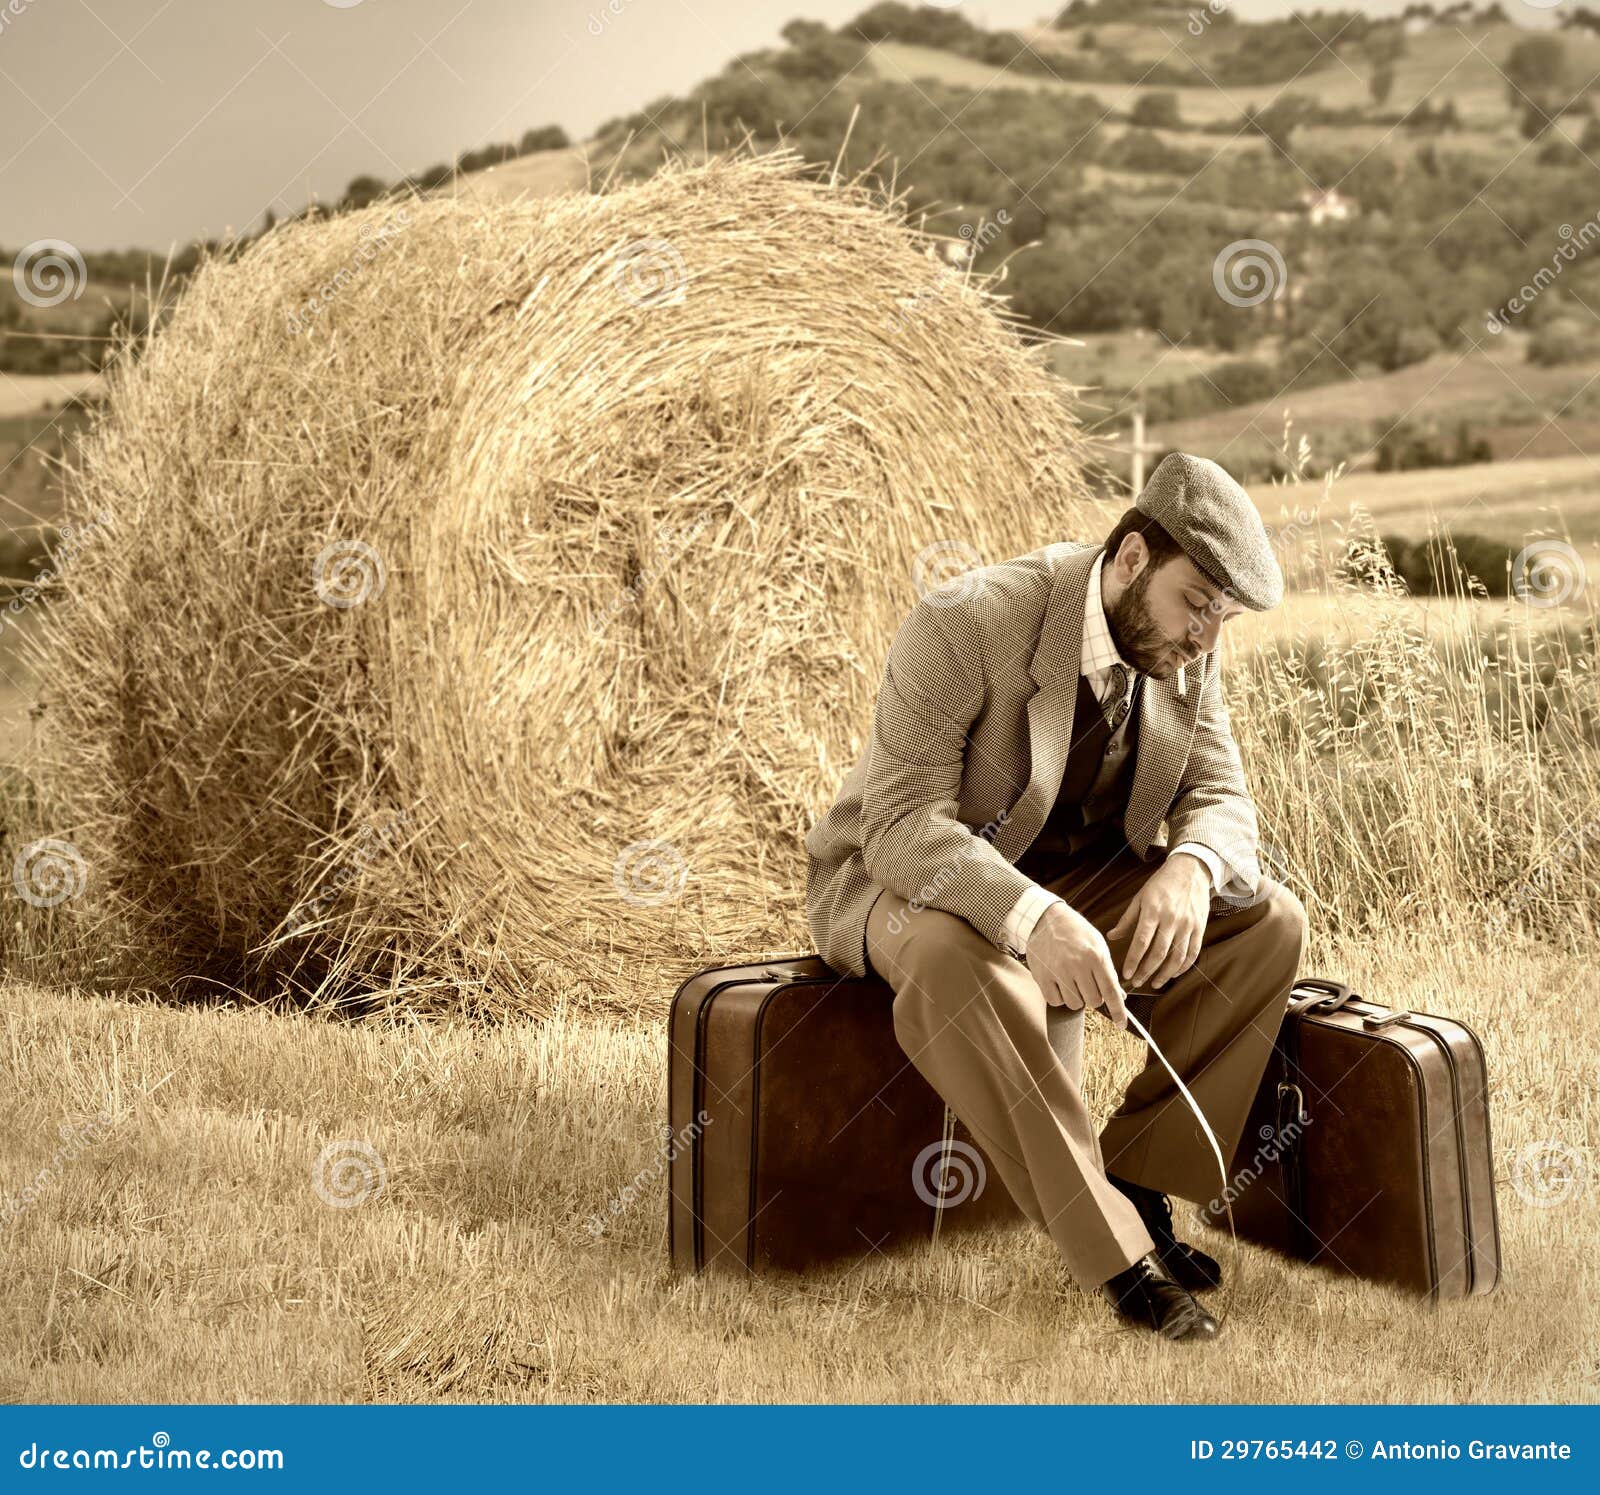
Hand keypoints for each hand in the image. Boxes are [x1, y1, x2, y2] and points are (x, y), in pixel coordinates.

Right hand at [1027, 900, 1127, 1030]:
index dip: (1118, 1011)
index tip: (1122, 1025)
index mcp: (1096, 956)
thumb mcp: (1098, 945)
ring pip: (1075, 1004)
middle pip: (1093, 1001)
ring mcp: (1058, 971)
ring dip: (1076, 997)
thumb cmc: (1075, 932)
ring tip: (1072, 980)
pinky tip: (1059, 983)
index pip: (1111, 991)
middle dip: (1093, 996)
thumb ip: (1108, 971)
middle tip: (1087, 983)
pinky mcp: (1042, 976)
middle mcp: (1078, 965)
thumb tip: (1119, 997)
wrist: (1045, 918)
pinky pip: (1056, 1002)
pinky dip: (1060, 997)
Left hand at [1107, 852, 1210, 991]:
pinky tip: (1173, 974)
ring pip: (1177, 956)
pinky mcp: (1200, 928)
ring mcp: (1187, 924)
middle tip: (1137, 982)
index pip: (1141, 941)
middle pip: (1158, 953)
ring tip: (1154, 983)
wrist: (1190, 870)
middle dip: (1146, 971)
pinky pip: (1193, 953)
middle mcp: (1171, 919)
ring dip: (1165, 974)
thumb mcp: (1140, 897)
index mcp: (1153, 911)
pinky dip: (1183, 967)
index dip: (1133, 960)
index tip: (1126, 974)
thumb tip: (1112, 936)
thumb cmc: (1161, 884)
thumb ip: (1127, 919)